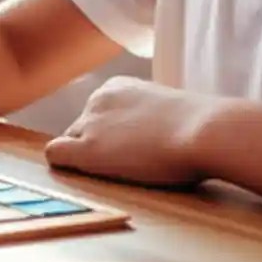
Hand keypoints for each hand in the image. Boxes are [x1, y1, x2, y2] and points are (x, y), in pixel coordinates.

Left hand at [44, 76, 216, 186]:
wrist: (206, 131)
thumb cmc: (202, 128)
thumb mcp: (169, 112)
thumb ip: (149, 120)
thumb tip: (150, 136)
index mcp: (117, 87)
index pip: (98, 114)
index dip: (111, 136)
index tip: (132, 149)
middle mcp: (97, 99)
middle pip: (82, 128)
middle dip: (97, 146)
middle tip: (129, 164)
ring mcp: (90, 122)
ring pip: (71, 142)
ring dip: (88, 158)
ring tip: (122, 171)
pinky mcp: (88, 149)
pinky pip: (56, 154)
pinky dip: (64, 165)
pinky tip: (84, 173)